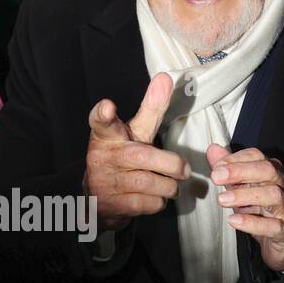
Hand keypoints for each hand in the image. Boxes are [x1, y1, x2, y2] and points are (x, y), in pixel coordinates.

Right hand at [84, 73, 188, 230]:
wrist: (99, 199)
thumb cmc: (123, 157)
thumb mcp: (134, 132)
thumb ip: (150, 108)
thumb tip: (165, 77)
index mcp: (106, 135)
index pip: (101, 121)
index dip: (104, 114)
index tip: (107, 106)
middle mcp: (102, 156)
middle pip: (142, 156)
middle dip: (170, 164)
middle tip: (184, 169)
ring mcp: (105, 181)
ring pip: (150, 183)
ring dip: (169, 186)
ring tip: (170, 184)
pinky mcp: (112, 204)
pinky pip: (149, 203)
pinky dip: (160, 201)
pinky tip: (155, 197)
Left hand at [208, 143, 283, 271]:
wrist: (282, 242)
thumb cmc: (261, 211)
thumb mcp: (243, 189)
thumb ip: (229, 170)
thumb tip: (213, 149)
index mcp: (272, 173)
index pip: (258, 157)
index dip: (237, 159)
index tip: (217, 166)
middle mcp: (283, 187)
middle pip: (268, 171)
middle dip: (240, 171)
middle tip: (216, 177)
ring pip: (273, 195)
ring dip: (245, 195)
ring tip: (222, 199)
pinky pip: (273, 226)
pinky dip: (253, 223)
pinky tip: (233, 221)